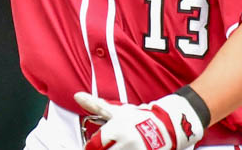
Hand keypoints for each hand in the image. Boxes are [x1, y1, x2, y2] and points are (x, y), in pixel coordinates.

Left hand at [74, 91, 204, 149]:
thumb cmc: (137, 118)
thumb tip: (77, 96)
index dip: (92, 146)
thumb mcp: (115, 111)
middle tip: (108, 144)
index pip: (94, 145)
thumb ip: (95, 105)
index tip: (94, 145)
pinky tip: (126, 148)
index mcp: (117, 129)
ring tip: (119, 145)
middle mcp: (126, 142)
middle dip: (103, 148)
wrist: (165, 127)